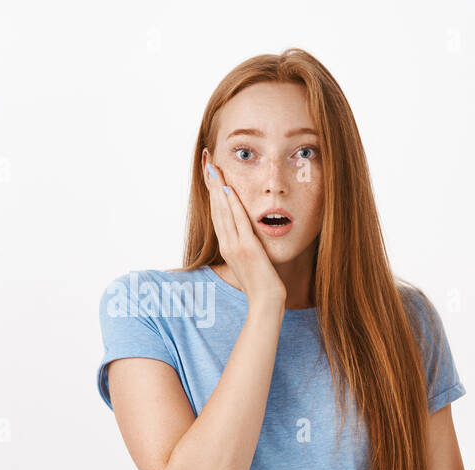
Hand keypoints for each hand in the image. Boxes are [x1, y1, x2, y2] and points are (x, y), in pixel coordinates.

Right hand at [202, 160, 285, 306]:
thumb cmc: (262, 285)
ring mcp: (235, 247)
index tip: (211, 176)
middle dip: (212, 185)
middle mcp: (227, 245)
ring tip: (214, 169)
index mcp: (226, 247)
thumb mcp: (249, 264)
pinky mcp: (247, 249)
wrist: (267, 302)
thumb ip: (245, 249)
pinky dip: (233, 205)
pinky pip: (239, 222)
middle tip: (208, 163)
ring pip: (223, 212)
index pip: (217, 214)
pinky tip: (230, 190)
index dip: (213, 194)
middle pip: (216, 209)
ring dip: (219, 189)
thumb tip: (246, 239)